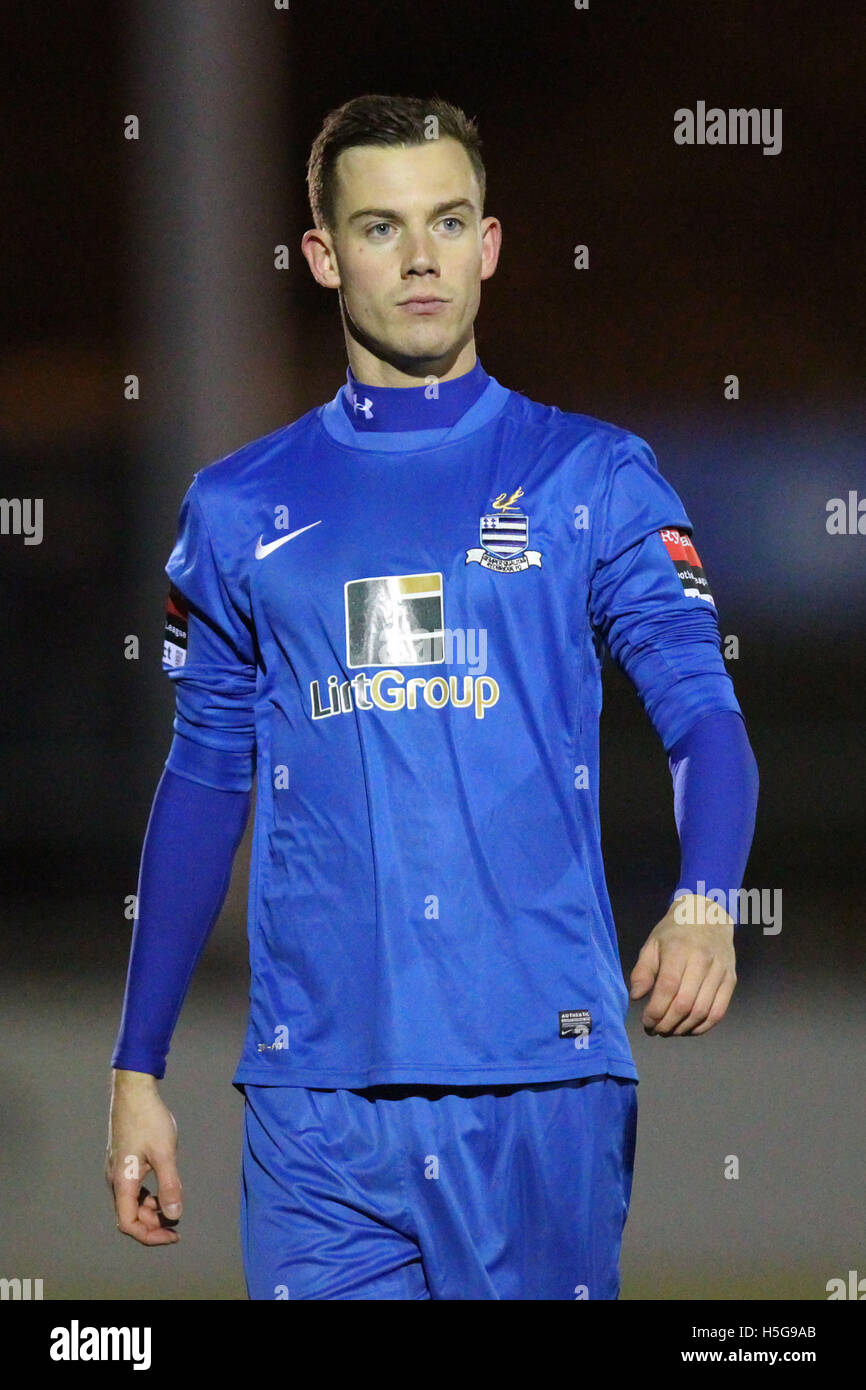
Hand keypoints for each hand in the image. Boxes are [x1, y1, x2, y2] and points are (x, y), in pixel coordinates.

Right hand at [105, 1070, 182, 1245]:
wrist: (133, 1091)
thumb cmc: (148, 1120)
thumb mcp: (165, 1153)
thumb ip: (169, 1185)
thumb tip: (174, 1215)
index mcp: (122, 1182)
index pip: (129, 1224)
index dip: (151, 1235)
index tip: (173, 1233)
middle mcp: (115, 1180)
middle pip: (129, 1216)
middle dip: (153, 1223)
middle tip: (177, 1220)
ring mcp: (117, 1170)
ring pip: (131, 1202)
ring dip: (150, 1209)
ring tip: (172, 1203)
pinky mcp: (122, 1161)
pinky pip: (132, 1189)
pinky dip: (147, 1195)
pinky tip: (162, 1187)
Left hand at [629, 893, 736, 1035]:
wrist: (709, 915)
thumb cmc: (675, 931)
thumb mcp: (653, 943)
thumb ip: (643, 970)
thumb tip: (637, 997)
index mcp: (679, 950)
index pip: (668, 988)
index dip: (655, 1010)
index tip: (646, 1021)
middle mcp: (702, 961)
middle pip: (684, 1003)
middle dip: (667, 1024)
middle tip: (655, 1030)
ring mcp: (719, 971)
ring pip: (702, 1011)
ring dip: (683, 1028)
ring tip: (669, 1031)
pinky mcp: (730, 980)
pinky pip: (719, 1011)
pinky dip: (703, 1026)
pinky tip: (688, 1029)